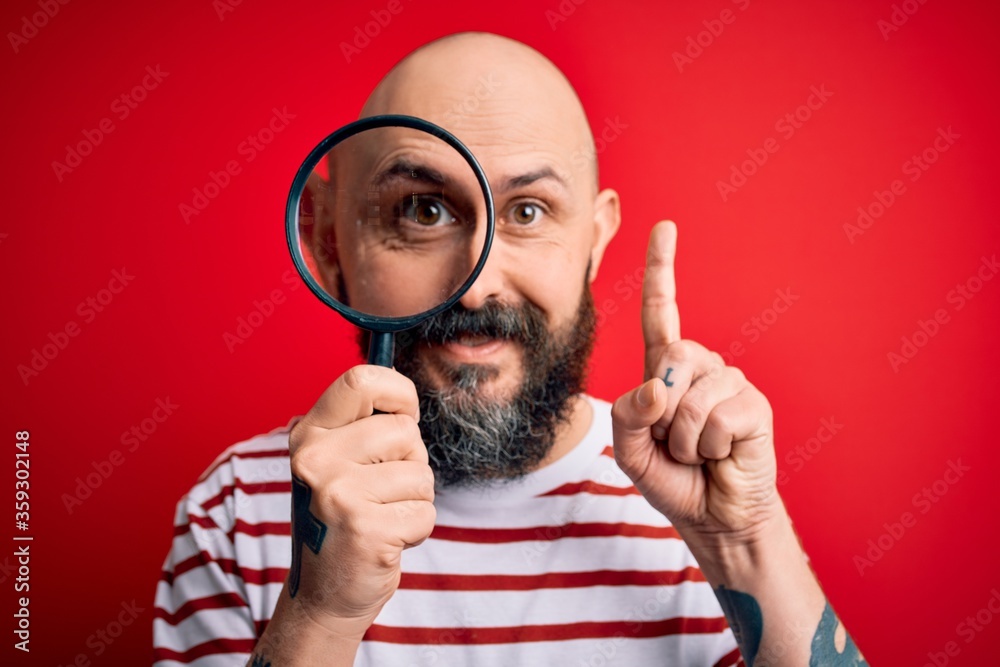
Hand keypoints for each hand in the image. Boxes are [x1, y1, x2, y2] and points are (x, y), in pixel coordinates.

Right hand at [285, 365, 435, 629]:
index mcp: (309, 435)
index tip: (403, 415)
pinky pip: (426, 513)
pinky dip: (416, 530)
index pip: (361, 379)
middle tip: (382, 491)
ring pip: (421, 473)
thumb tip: (399, 390)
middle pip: (406, 431)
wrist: (324, 595)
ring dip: (414, 499)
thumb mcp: (336, 463)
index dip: (398, 392)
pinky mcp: (366, 530)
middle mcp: (316, 460)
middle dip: (411, 461)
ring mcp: (338, 494)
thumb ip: (360, 426)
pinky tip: (386, 541)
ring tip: (381, 516)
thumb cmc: (342, 520)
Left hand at [611, 221, 780, 543]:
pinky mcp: (754, 406)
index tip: (665, 228)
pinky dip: (708, 444)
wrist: (713, 516)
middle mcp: (700, 367)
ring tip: (697, 452)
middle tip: (674, 443)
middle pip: (672, 356)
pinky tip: (720, 454)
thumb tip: (658, 385)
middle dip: (662, 411)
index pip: (662, 312)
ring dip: (683, 436)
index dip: (662, 270)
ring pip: (692, 392)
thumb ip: (627, 415)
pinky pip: (719, 414)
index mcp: (666, 370)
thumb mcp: (631, 450)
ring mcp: (731, 383)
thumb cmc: (673, 479)